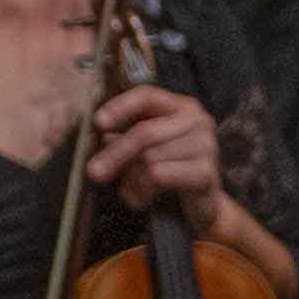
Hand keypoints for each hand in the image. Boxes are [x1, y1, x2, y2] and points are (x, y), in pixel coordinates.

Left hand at [82, 79, 227, 214]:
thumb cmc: (172, 170)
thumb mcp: (146, 151)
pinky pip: (158, 176)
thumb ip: (126, 139)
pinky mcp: (205, 171)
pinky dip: (142, 190)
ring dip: (131, 179)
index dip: (120, 106)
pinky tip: (143, 199)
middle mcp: (197, 120)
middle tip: (93, 173)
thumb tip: (105, 137)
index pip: (147, 96)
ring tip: (132, 191)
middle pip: (144, 132)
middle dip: (115, 154)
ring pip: (149, 158)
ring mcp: (205, 145)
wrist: (204, 202)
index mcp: (181, 107)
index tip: (98, 122)